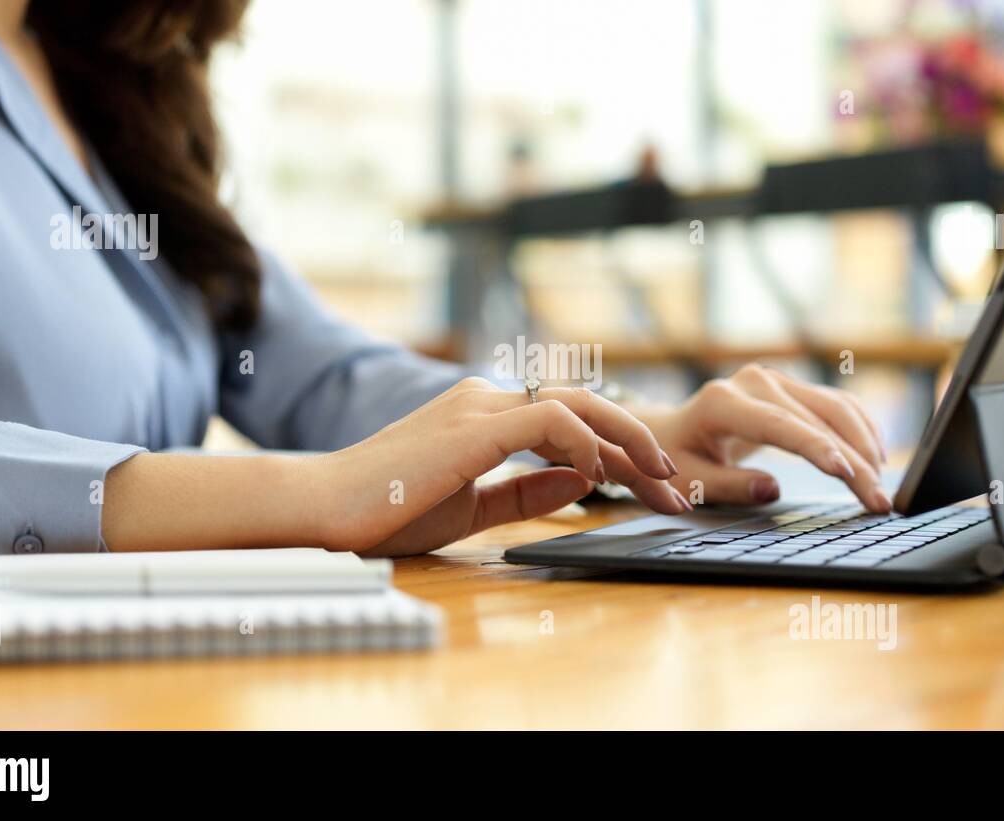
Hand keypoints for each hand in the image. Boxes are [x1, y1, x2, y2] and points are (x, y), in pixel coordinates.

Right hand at [323, 377, 689, 555]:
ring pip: (578, 404)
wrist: (325, 508)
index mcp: (488, 414)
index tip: (656, 489)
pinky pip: (548, 418)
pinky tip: (602, 474)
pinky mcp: (473, 423)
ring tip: (659, 481)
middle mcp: (489, 398)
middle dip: (641, 444)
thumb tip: (584, 481)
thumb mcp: (474, 504)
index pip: (573, 421)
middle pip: (588, 405)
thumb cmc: (389, 506)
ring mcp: (480, 405)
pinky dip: (585, 441)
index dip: (622, 451)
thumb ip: (528, 489)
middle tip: (678, 487)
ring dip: (628, 442)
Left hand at [635, 364, 890, 512]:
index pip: (778, 424)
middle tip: (880, 502)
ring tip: (882, 487)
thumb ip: (728, 486)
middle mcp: (754, 381)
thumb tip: (772, 489)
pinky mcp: (793, 387)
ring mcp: (776, 380)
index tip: (848, 473)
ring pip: (835, 408)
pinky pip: (837, 404)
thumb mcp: (690, 480)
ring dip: (865, 447)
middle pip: (816, 421)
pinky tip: (877, 458)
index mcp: (722, 402)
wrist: (672, 430)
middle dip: (854, 463)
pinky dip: (861, 429)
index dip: (816, 448)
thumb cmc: (677, 459)